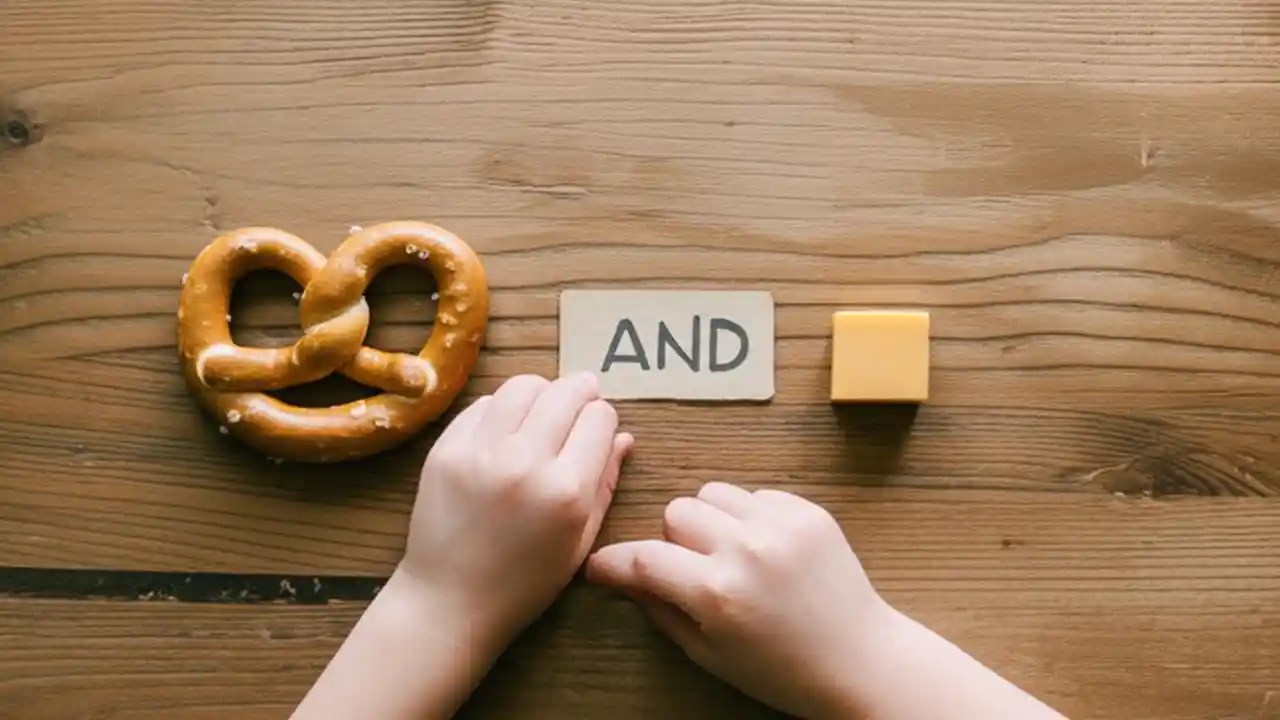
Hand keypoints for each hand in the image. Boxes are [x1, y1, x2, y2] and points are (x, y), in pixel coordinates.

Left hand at [293, 373, 631, 719]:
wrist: (451, 600)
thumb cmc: (524, 581)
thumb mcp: (579, 541)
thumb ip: (605, 484)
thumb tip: (624, 436)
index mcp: (567, 490)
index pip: (599, 418)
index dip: (604, 418)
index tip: (598, 427)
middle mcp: (525, 462)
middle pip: (565, 393)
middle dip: (580, 391)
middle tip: (581, 397)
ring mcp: (480, 452)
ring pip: (522, 386)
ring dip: (541, 391)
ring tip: (543, 407)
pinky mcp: (446, 449)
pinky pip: (483, 404)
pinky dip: (501, 407)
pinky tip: (506, 427)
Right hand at [585, 482, 884, 718]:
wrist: (859, 661)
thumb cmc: (782, 670)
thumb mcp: (708, 653)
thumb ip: (659, 609)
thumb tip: (619, 576)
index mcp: (718, 593)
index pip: (645, 558)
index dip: (615, 562)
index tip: (603, 566)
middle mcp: (747, 551)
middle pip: (675, 512)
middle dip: (676, 541)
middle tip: (696, 571)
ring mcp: (781, 527)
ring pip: (712, 493)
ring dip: (711, 521)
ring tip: (732, 554)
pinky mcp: (809, 512)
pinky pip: (756, 494)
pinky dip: (751, 518)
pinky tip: (767, 551)